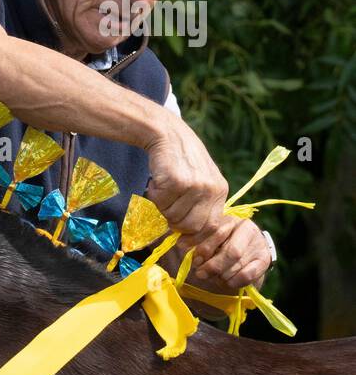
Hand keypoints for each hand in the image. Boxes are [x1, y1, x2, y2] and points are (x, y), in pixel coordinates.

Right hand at [144, 115, 228, 236]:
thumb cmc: (181, 159)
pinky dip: (153, 195)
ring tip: (163, 189)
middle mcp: (211, 190)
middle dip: (175, 223)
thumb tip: (190, 235)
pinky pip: (160, 204)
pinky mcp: (176, 182)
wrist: (167, 134)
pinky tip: (156, 182)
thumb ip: (201, 204)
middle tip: (166, 209)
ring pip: (173, 217)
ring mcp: (195, 186)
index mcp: (220, 191)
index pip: (212, 227)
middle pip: (192, 226)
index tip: (182, 240)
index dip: (195, 236)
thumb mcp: (201, 180)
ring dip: (162, 207)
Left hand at [180, 216, 271, 292]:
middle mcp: (248, 229)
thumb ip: (195, 240)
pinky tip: (225, 281)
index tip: (195, 260)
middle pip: (231, 252)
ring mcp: (258, 245)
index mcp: (230, 220)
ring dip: (221, 275)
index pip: (217, 232)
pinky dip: (233, 281)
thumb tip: (181, 244)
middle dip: (213, 266)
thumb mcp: (207, 239)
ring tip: (213, 277)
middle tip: (200, 274)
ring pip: (238, 265)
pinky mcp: (264, 260)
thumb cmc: (219, 244)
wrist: (245, 251)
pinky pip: (247, 275)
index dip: (204, 249)